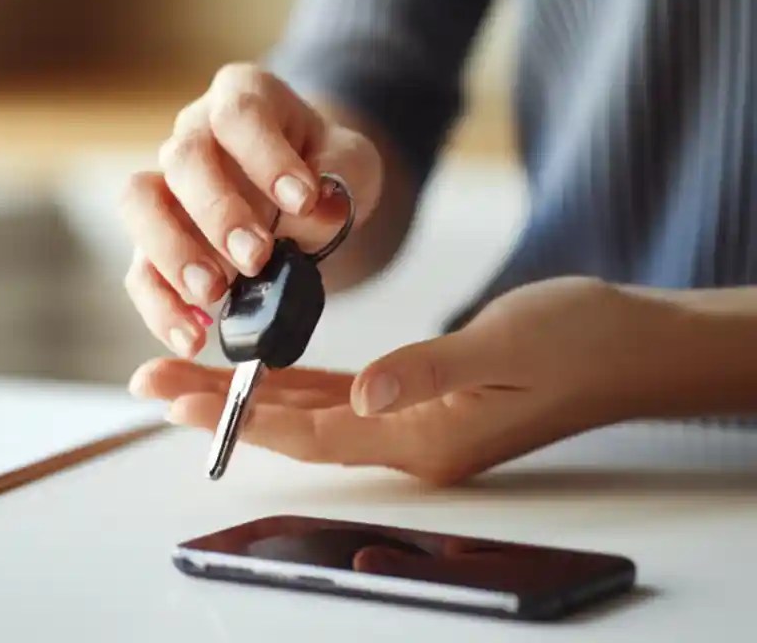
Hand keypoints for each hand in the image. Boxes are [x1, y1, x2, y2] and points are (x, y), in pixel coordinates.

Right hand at [119, 62, 382, 358]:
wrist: (302, 197)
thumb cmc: (323, 169)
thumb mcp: (350, 163)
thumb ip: (339, 178)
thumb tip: (310, 212)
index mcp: (243, 97)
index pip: (239, 113)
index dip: (265, 155)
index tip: (301, 199)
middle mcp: (194, 133)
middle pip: (183, 157)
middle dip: (218, 212)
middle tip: (256, 257)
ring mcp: (167, 184)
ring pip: (141, 203)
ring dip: (173, 252)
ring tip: (214, 294)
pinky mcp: (154, 239)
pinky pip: (139, 268)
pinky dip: (161, 304)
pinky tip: (193, 333)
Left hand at [130, 277, 675, 484]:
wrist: (629, 347)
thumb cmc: (577, 341)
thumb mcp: (503, 345)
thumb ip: (427, 370)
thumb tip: (362, 392)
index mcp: (421, 437)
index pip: (309, 433)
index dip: (237, 416)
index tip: (175, 395)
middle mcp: (406, 438)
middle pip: (290, 426)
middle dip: (216, 405)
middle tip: (151, 382)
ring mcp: (410, 421)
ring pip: (306, 410)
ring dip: (243, 393)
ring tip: (182, 375)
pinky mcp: (417, 398)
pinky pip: (337, 394)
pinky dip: (290, 382)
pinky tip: (256, 368)